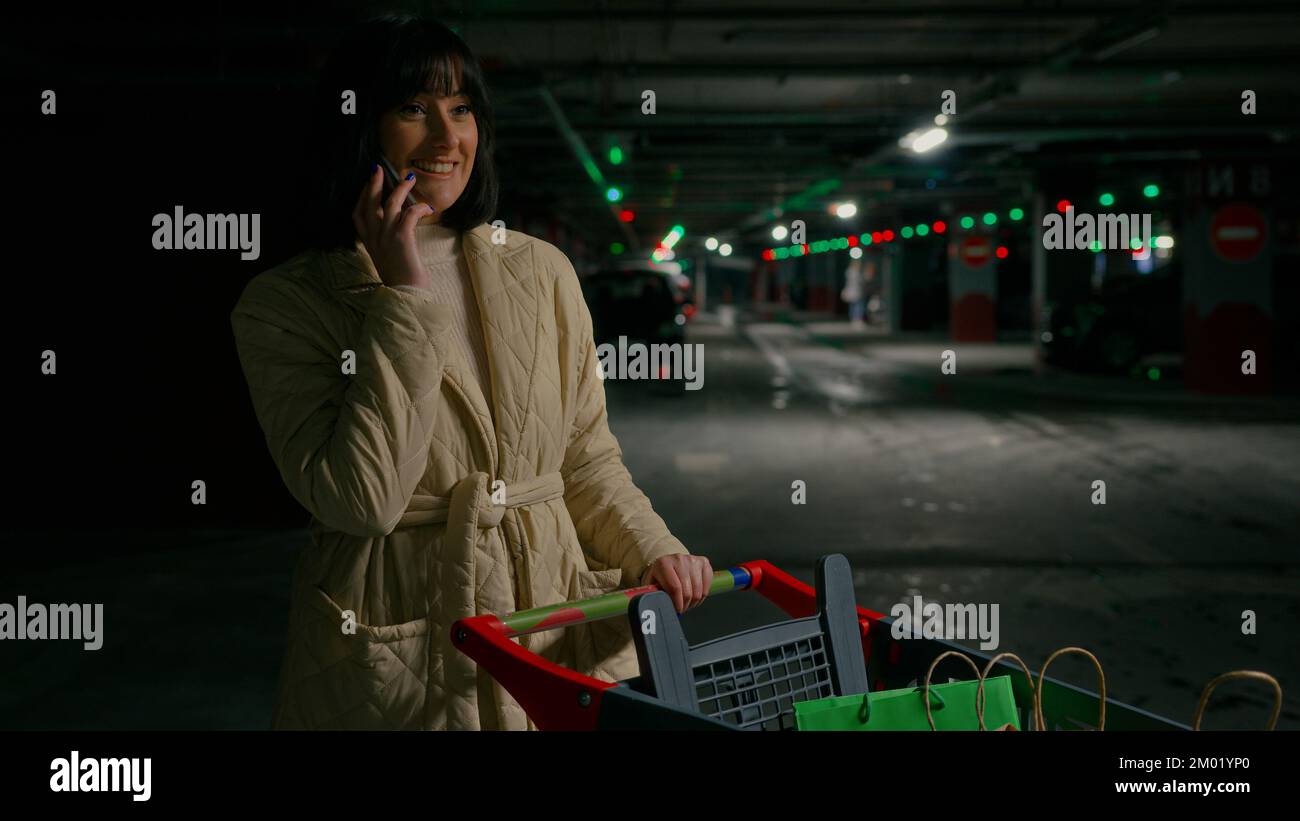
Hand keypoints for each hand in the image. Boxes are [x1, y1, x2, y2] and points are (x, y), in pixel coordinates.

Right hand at [351, 165, 435, 288]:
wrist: (406, 295)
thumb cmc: (401, 278)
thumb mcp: (387, 258)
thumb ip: (385, 241)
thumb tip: (397, 224)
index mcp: (368, 243)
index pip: (357, 215)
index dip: (361, 197)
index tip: (367, 184)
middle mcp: (374, 238)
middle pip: (370, 204)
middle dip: (373, 184)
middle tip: (378, 168)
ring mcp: (386, 237)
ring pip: (390, 204)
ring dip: (400, 189)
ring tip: (408, 179)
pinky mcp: (402, 239)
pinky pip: (409, 214)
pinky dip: (419, 207)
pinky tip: (427, 207)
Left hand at [640, 554, 713, 612]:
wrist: (669, 563)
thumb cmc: (660, 576)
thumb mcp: (652, 585)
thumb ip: (652, 595)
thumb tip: (655, 608)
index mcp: (663, 563)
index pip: (675, 588)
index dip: (677, 603)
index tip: (677, 610)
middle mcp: (679, 559)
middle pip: (687, 591)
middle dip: (685, 605)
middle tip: (681, 608)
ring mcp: (692, 560)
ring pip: (698, 590)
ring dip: (693, 601)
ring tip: (687, 603)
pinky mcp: (703, 562)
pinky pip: (707, 585)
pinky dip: (702, 595)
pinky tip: (695, 595)